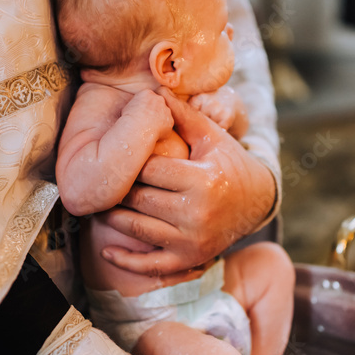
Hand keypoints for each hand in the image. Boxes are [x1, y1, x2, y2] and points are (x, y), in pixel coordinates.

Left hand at [100, 88, 276, 276]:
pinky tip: (107, 251)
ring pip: (137, 229)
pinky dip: (125, 261)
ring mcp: (192, 240)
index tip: (114, 157)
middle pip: (139, 199)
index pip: (149, 170)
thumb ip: (182, 114)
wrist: (257, 203)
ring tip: (99, 205)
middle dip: (116, 189)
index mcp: (202, 179)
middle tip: (97, 182)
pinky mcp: (189, 260)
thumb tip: (154, 87)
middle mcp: (197, 213)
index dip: (128, 162)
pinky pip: (150, 266)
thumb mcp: (211, 135)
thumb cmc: (229, 163)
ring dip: (112, 218)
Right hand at [123, 88, 174, 140]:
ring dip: (160, 119)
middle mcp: (159, 99)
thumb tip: (137, 107)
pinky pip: (167, 124)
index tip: (142, 113)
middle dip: (155, 110)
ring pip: (164, 114)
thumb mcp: (128, 106)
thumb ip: (137, 104)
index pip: (149, 97)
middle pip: (159, 103)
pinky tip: (154, 132)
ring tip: (150, 127)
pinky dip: (163, 128)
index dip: (145, 106)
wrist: (137, 129)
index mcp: (148, 93)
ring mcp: (166, 109)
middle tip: (147, 120)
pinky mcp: (170, 120)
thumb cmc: (129, 119)